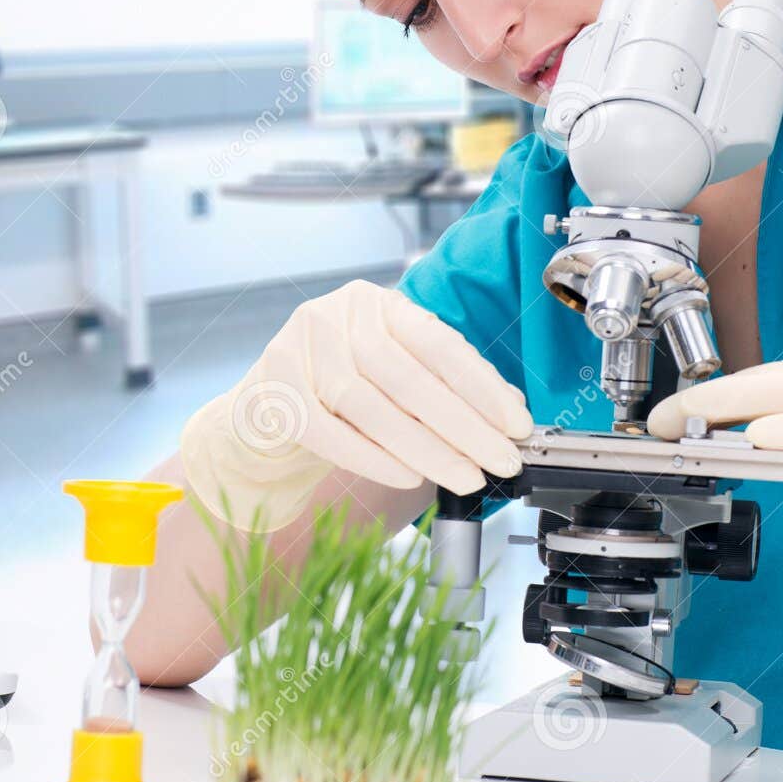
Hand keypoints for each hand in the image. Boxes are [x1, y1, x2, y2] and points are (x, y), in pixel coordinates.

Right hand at [181, 280, 531, 530]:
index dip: (483, 387)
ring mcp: (299, 350)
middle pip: (410, 377)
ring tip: (466, 477)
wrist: (265, 412)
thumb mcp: (396, 378)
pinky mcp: (275, 391)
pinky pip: (331, 432)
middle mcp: (336, 316)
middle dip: (464, 426)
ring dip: (428, 449)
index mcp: (377, 304)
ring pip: (373, 407)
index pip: (440, 344)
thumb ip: (446, 386)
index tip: (517, 425)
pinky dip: (375, 459)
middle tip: (501, 461)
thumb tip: (510, 411)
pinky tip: (410, 475)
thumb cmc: (341, 394)